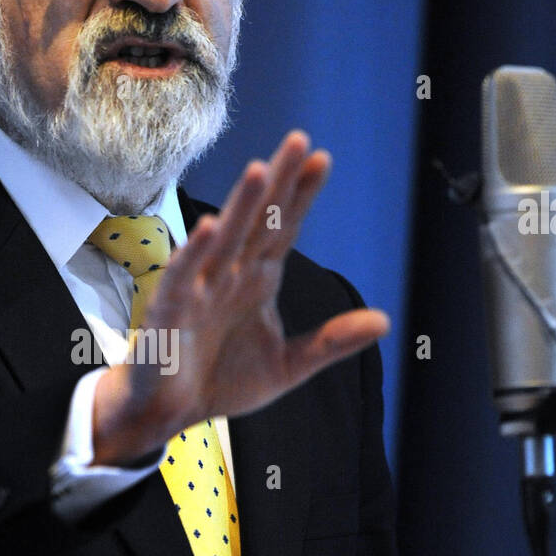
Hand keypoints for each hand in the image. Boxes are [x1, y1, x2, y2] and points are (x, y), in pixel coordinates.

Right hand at [92, 130, 389, 465]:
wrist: (169, 414)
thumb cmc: (220, 381)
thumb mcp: (288, 365)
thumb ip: (331, 342)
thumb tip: (385, 321)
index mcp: (257, 279)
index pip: (284, 229)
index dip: (302, 196)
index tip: (323, 159)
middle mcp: (230, 274)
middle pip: (257, 220)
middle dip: (278, 182)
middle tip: (299, 140)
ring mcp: (199, 288)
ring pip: (224, 239)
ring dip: (241, 205)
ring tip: (260, 170)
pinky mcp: (169, 310)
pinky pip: (183, 277)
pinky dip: (194, 253)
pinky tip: (209, 228)